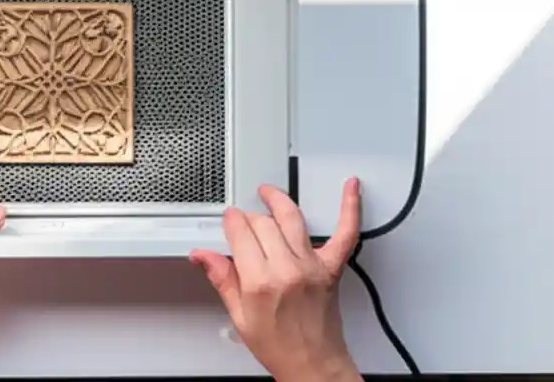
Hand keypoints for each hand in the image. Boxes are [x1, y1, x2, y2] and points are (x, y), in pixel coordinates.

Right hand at [190, 178, 361, 381]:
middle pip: (263, 224)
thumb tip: (202, 256)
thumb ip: (222, 279)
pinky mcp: (332, 268)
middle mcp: (287, 270)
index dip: (231, 222)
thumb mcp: (239, 317)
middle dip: (250, 217)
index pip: (241, 234)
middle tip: (244, 221)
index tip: (229, 220)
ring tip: (269, 192)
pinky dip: (350, 208)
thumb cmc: (280, 347)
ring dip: (279, 200)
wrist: (313, 365)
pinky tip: (350, 189)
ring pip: (292, 219)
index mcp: (260, 283)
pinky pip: (346, 233)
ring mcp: (312, 267)